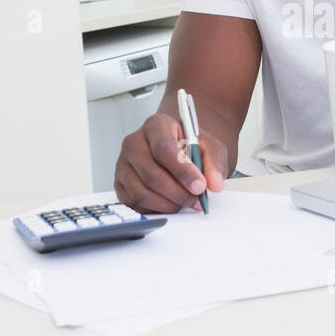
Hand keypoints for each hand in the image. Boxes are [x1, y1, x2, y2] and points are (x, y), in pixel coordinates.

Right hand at [114, 112, 228, 212]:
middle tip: (196, 200)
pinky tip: (170, 204)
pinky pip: (134, 203)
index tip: (199, 186)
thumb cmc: (191, 146)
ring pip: (141, 192)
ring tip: (185, 203)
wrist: (179, 149)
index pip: (163, 149)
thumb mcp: (210, 148)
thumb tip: (214, 184)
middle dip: (178, 193)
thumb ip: (214, 163)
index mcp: (156, 125)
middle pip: (151, 174)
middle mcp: (134, 142)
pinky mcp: (120, 184)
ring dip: (167, 204)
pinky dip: (155, 209)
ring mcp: (123, 164)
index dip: (182, 171)